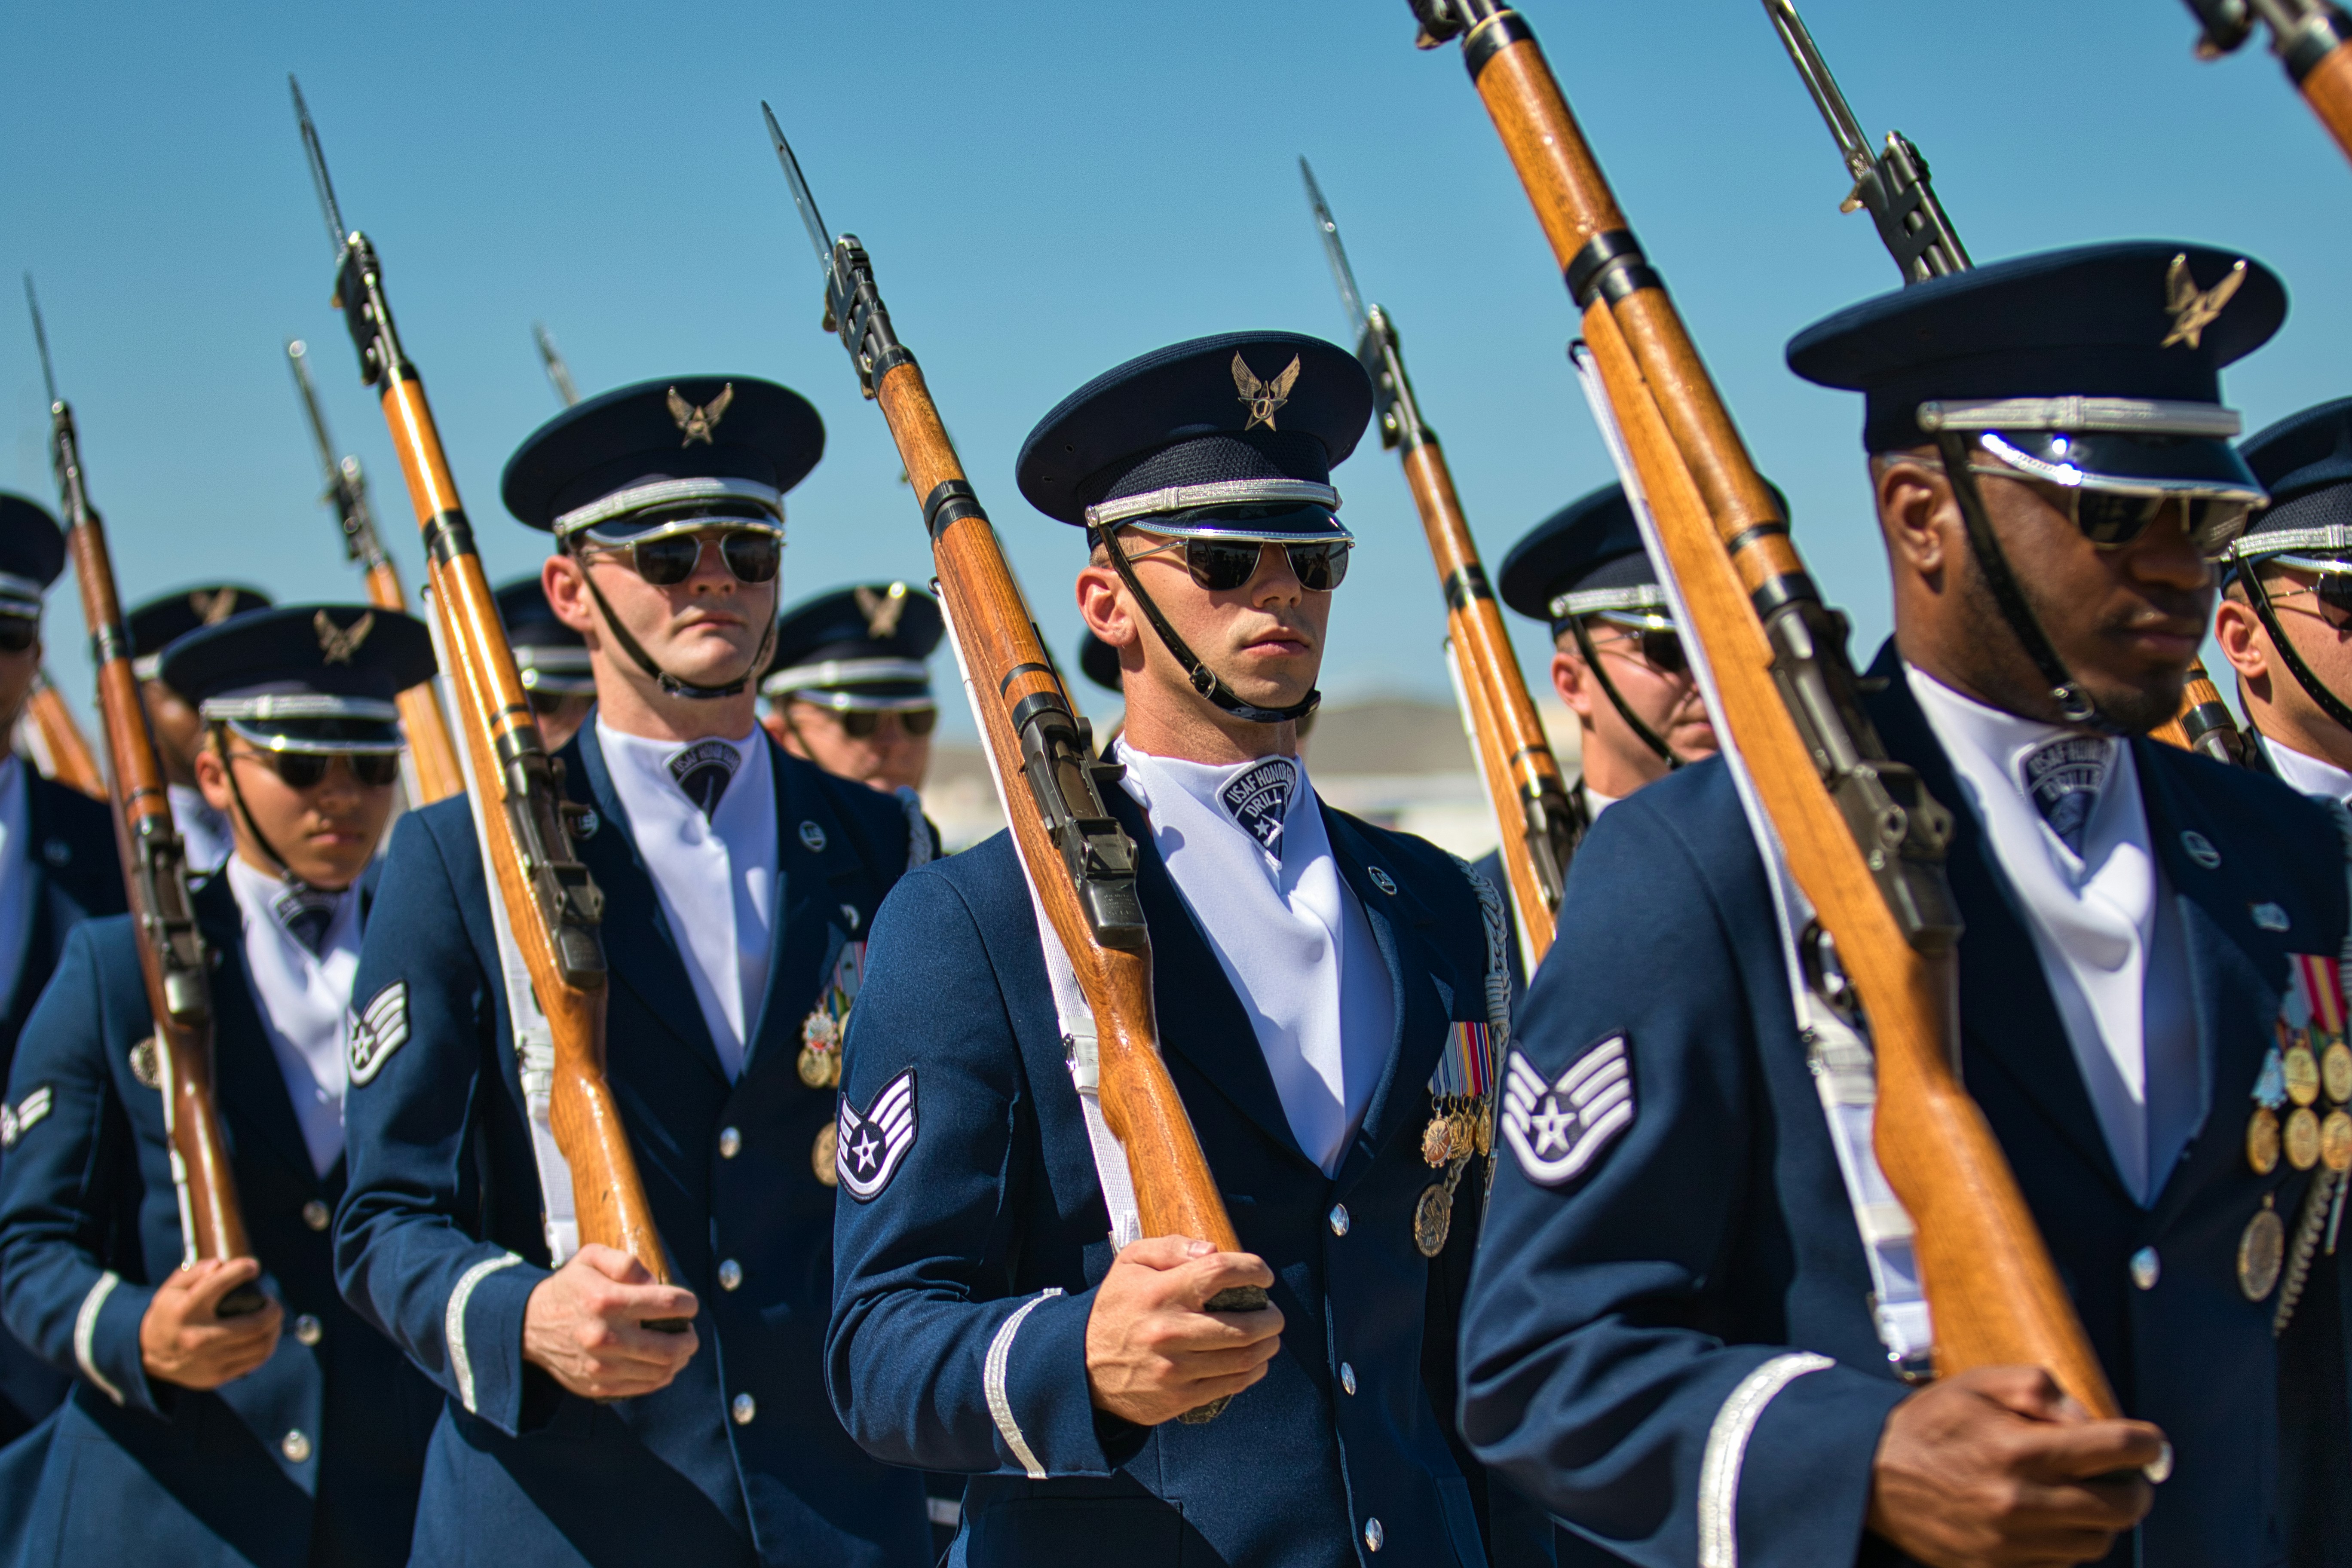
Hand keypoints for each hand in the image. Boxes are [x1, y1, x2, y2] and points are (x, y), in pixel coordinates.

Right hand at [138, 1258, 282, 1390]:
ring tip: (272, 1318)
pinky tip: (265, 1335)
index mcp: (185, 1312)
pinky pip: (255, 1361)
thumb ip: (195, 1272)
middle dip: (273, 1310)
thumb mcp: (171, 1289)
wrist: (148, 1355)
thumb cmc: (168, 1314)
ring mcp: (209, 1360)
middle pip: (254, 1325)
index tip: (253, 1266)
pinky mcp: (216, 1376)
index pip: (218, 1285)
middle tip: (273, 1302)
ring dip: (275, 1329)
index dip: (242, 1270)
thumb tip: (221, 1264)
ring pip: (260, 1345)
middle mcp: (198, 1337)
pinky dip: (266, 1345)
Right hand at [521, 1244, 699, 1399]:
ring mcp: (601, 1367)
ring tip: (679, 1348)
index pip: (667, 1305)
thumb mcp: (591, 1258)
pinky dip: (661, 1377)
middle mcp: (605, 1337)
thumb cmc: (569, 1288)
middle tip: (690, 1332)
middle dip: (690, 1339)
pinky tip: (662, 1365)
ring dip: (679, 1360)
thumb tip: (655, 1284)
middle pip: (670, 1347)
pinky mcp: (598, 1387)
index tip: (689, 1304)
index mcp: (607, 1301)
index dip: (688, 1303)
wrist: (529, 1326)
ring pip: (660, 1371)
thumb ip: (627, 1263)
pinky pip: (643, 1387)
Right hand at [1084, 1235, 1282, 1425]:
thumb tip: (1213, 1250)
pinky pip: (1230, 1386)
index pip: (1218, 1273)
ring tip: (1269, 1336)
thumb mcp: (1130, 1263)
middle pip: (1242, 1324)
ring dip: (1267, 1346)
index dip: (1252, 1270)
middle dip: (1270, 1317)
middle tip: (1273, 1312)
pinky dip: (1252, 1372)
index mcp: (1158, 1293)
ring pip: (1242, 1358)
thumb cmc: (1116, 1308)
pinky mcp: (1178, 1398)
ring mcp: (1175, 1369)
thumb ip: (1171, 1247)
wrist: (1081, 1368)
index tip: (1264, 1275)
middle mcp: (1168, 1332)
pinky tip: (1254, 1362)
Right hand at [1866, 1365, 2166, 1567]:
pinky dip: (2068, 1542)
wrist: (1868, 1477)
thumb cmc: (1928, 1425)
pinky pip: (2062, 1564)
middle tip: (2127, 1475)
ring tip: (2084, 1496)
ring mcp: (2012, 1543)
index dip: (2145, 1444)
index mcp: (2018, 1449)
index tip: (2149, 1443)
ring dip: (2102, 1519)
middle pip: (2119, 1507)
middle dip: (2135, 1487)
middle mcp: (2022, 1502)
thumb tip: (2089, 1421)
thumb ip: (2040, 1389)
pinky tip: (2051, 1519)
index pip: (2114, 1450)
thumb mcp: (1978, 1384)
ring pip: (2096, 1542)